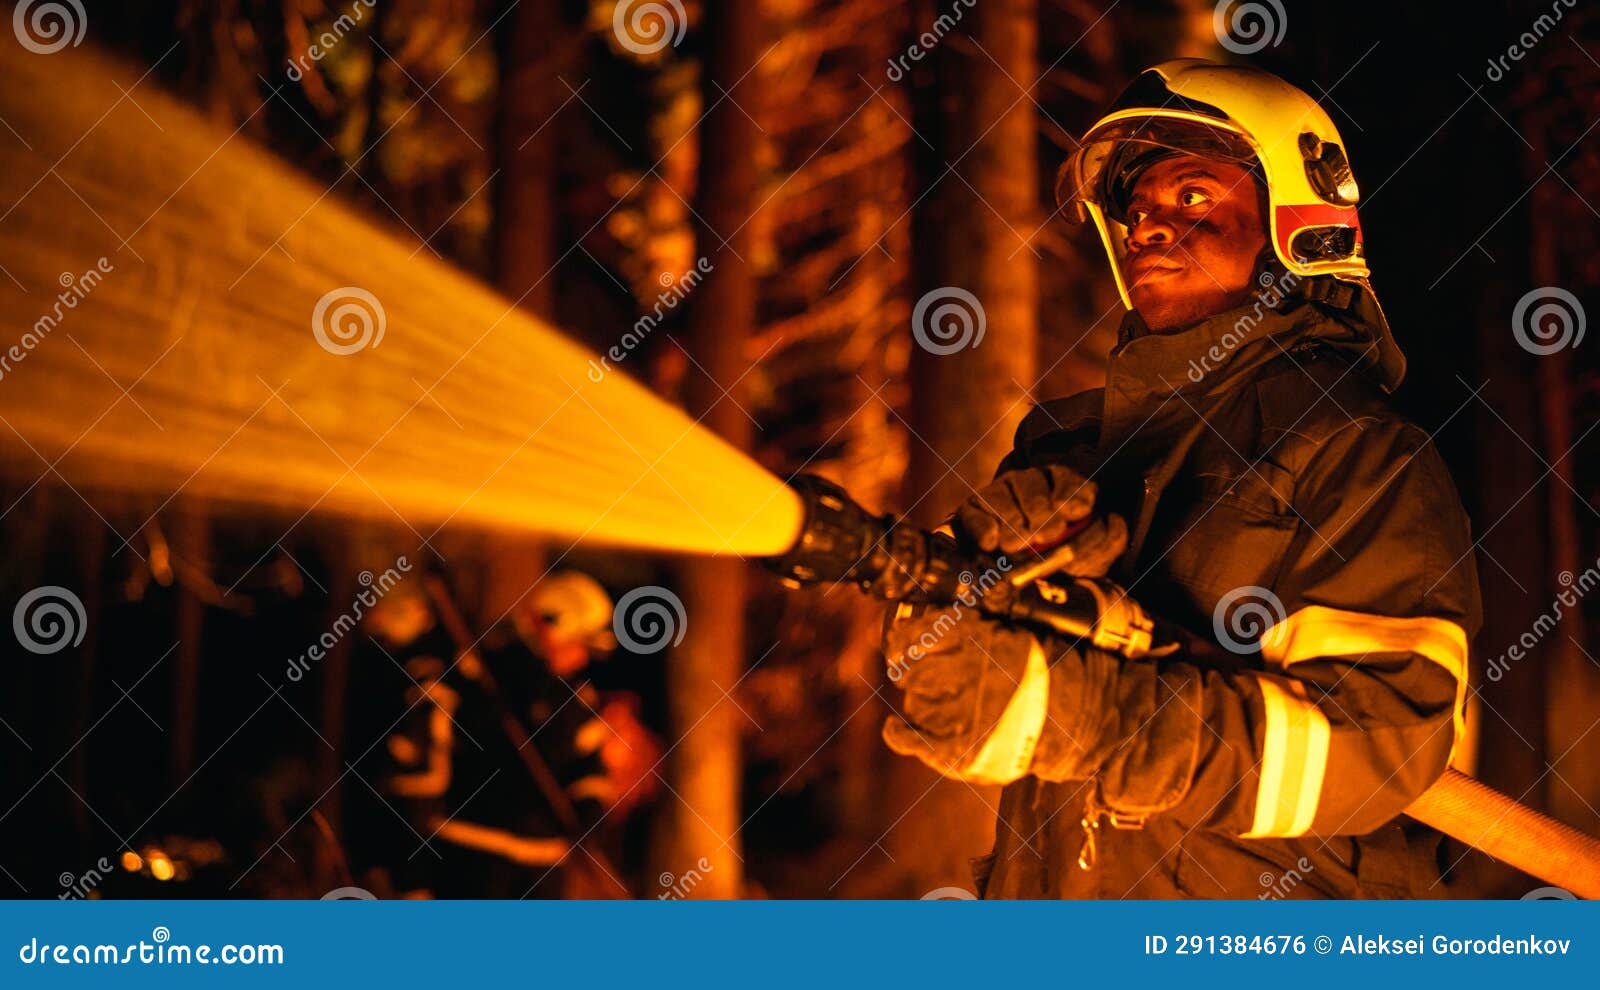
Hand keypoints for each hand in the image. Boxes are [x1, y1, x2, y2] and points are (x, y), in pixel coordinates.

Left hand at [881, 604, 1061, 785]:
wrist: (1078, 718)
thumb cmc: (1044, 672)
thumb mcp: (1011, 632)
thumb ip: (969, 626)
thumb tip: (923, 624)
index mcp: (978, 639)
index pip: (916, 634)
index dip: (902, 638)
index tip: (900, 642)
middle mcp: (965, 673)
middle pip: (911, 670)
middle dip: (911, 670)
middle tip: (919, 672)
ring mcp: (960, 715)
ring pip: (915, 703)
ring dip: (921, 700)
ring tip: (944, 702)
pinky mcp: (958, 751)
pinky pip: (911, 739)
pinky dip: (899, 733)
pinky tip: (895, 728)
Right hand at [959, 465, 1120, 564]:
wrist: (1019, 586)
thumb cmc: (1062, 566)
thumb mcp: (1092, 556)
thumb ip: (1108, 540)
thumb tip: (1114, 521)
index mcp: (1060, 488)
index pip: (1066, 480)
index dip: (1070, 494)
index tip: (1075, 513)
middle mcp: (1028, 485)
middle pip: (1031, 483)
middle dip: (1039, 509)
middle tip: (1045, 534)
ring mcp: (997, 495)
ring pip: (1002, 494)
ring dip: (1011, 519)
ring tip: (1018, 545)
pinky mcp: (972, 512)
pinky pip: (974, 514)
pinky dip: (982, 527)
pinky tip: (992, 543)